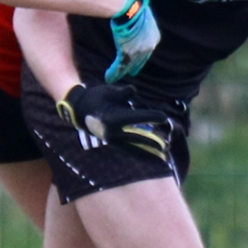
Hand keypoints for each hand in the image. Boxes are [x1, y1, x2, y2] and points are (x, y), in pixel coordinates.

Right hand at [57, 83, 173, 163]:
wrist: (78, 111)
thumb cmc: (95, 98)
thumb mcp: (107, 91)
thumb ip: (122, 93)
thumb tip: (133, 92)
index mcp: (112, 118)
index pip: (136, 118)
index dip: (151, 117)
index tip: (164, 117)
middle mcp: (112, 132)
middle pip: (138, 136)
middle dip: (154, 139)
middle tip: (169, 141)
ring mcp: (112, 140)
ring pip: (135, 146)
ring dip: (150, 149)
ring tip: (164, 151)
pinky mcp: (113, 143)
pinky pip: (130, 149)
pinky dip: (141, 152)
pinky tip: (152, 156)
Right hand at [104, 0, 160, 82]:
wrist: (131, 7)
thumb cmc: (134, 7)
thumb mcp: (142, 15)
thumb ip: (140, 23)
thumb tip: (134, 20)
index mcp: (154, 37)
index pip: (146, 51)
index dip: (140, 57)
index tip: (135, 63)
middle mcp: (149, 46)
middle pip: (139, 61)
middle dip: (132, 68)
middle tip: (128, 73)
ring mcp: (139, 51)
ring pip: (128, 66)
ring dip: (119, 73)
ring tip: (112, 78)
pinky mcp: (128, 53)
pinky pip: (120, 66)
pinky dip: (114, 73)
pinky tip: (109, 78)